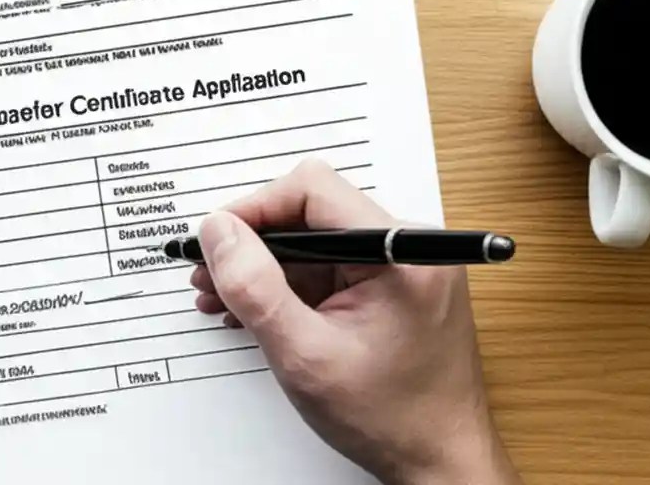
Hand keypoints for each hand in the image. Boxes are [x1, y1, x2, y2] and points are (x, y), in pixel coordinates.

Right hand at [191, 160, 520, 484]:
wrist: (439, 464)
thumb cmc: (391, 419)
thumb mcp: (303, 354)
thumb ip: (255, 288)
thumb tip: (218, 232)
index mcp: (399, 253)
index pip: (312, 191)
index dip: (254, 210)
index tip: (217, 241)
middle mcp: (407, 249)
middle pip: (310, 213)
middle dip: (253, 244)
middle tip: (210, 274)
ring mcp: (400, 269)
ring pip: (314, 243)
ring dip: (264, 268)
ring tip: (222, 297)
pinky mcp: (390, 290)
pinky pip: (328, 270)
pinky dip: (288, 287)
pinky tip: (255, 311)